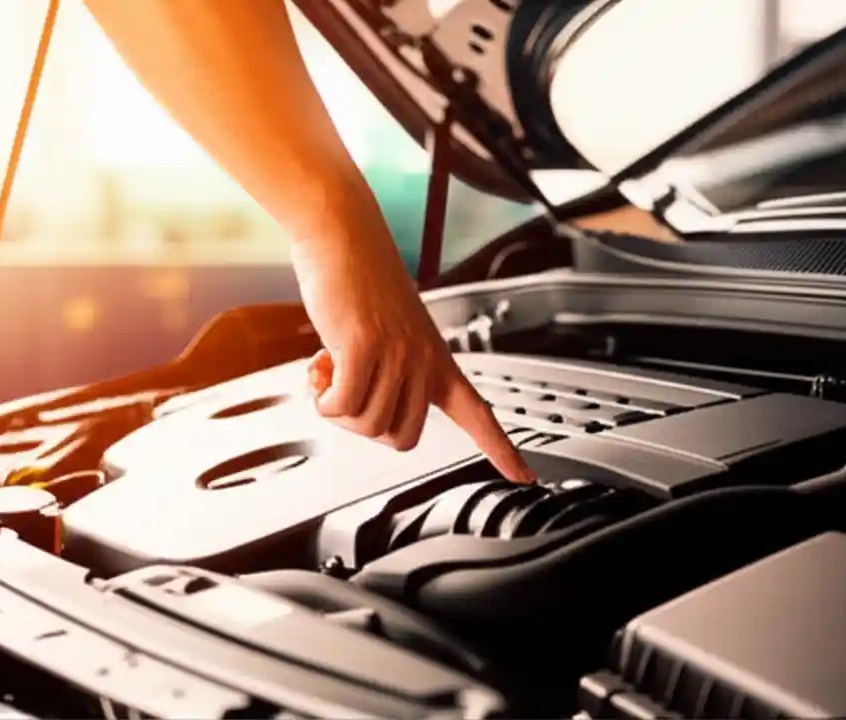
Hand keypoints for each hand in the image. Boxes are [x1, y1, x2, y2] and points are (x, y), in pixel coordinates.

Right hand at [292, 233, 534, 483]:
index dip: (502, 450)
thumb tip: (358, 411)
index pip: (480, 414)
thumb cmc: (362, 281)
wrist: (343, 236)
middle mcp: (423, 360)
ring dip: (337, 407)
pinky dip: (323, 398)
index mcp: (438, 359)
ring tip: (331, 369)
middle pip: (401, 438)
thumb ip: (390, 374)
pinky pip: (341, 406)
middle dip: (365, 426)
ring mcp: (397, 355)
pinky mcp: (363, 348)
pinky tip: (319, 368)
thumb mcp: (392, 335)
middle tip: (347, 392)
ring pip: (368, 425)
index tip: (525, 476)